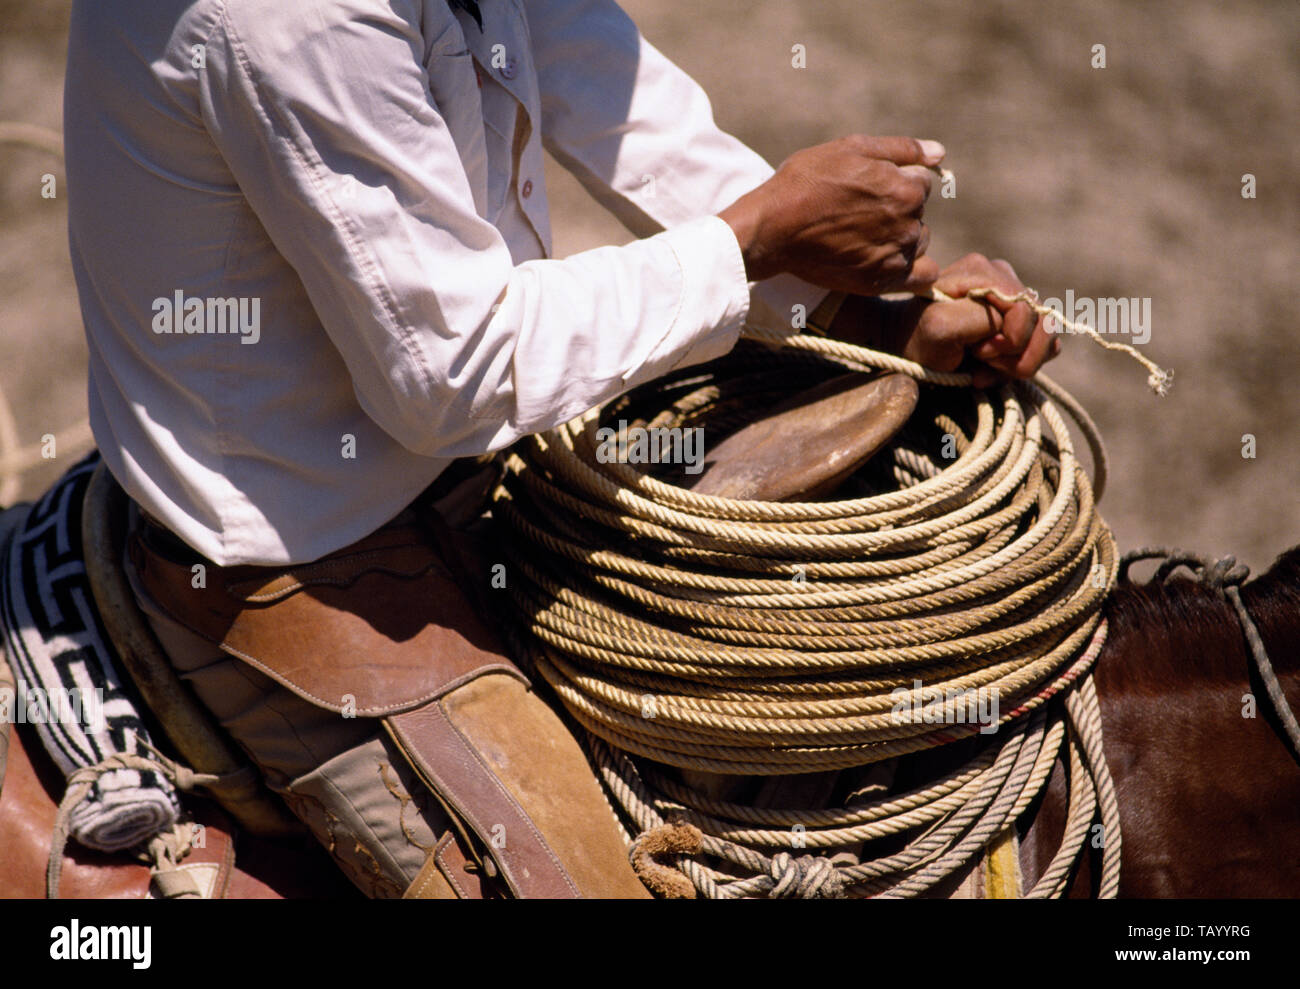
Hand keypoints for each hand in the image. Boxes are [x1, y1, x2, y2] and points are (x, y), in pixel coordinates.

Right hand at [718, 135, 944, 294]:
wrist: (773, 228)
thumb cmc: (806, 182)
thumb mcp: (850, 149)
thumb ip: (901, 149)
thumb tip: (939, 153)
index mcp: (906, 187)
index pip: (920, 181)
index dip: (892, 179)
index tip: (864, 186)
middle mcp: (908, 223)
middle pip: (918, 211)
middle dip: (896, 208)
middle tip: (857, 211)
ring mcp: (896, 255)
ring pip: (917, 242)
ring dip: (900, 237)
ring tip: (862, 235)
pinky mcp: (882, 281)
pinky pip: (921, 278)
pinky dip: (911, 270)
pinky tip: (890, 262)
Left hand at [827, 254, 1060, 383]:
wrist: (906, 345)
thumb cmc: (918, 338)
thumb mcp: (940, 327)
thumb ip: (979, 318)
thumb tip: (1010, 324)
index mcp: (984, 272)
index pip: (1026, 310)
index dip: (1011, 340)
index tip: (980, 353)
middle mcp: (1003, 278)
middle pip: (1042, 323)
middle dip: (1016, 355)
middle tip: (981, 361)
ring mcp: (1014, 298)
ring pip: (1047, 336)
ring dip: (1018, 363)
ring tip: (983, 367)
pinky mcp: (1020, 320)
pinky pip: (1044, 345)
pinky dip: (1020, 364)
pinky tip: (990, 369)